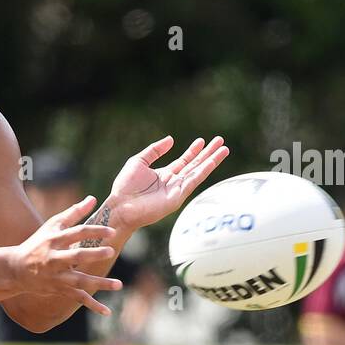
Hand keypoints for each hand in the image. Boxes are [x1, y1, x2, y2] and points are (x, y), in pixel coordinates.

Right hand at [11, 194, 123, 315]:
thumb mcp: (52, 226)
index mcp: (54, 240)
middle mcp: (54, 258)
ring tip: (119, 285)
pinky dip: (93, 305)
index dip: (94, 231)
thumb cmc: (37, 243)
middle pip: (76, 256)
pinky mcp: (59, 289)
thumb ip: (74, 213)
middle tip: (111, 251)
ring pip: (79, 281)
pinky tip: (107, 311)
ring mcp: (56, 276)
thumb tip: (93, 199)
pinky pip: (78, 298)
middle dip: (93, 254)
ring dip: (99, 284)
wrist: (16, 269)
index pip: (77, 233)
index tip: (112, 231)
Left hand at [108, 135, 229, 232]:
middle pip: (195, 165)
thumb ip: (155, 150)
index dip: (193, 151)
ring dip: (211, 161)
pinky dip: (203, 172)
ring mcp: (177, 190)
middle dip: (208, 153)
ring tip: (224, 149)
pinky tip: (211, 162)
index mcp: (164, 174)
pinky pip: (192, 182)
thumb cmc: (125, 186)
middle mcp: (173, 182)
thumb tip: (171, 139)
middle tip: (221, 141)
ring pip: (198, 172)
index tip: (202, 140)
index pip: (184, 161)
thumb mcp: (139, 161)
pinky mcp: (177, 198)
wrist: (120, 206)